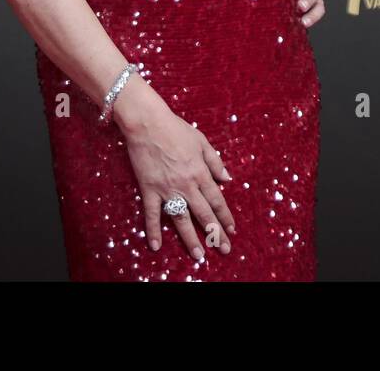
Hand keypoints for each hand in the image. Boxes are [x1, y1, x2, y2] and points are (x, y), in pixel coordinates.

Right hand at [115, 83, 236, 260]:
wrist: (148, 124)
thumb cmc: (175, 129)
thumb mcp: (202, 141)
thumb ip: (215, 161)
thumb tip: (227, 179)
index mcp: (201, 173)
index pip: (217, 200)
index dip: (225, 216)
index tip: (231, 230)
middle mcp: (187, 184)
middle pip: (204, 213)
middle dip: (215, 233)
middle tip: (223, 249)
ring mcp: (168, 189)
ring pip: (181, 219)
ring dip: (190, 238)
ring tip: (198, 255)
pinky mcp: (149, 189)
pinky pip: (152, 214)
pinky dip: (153, 230)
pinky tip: (156, 246)